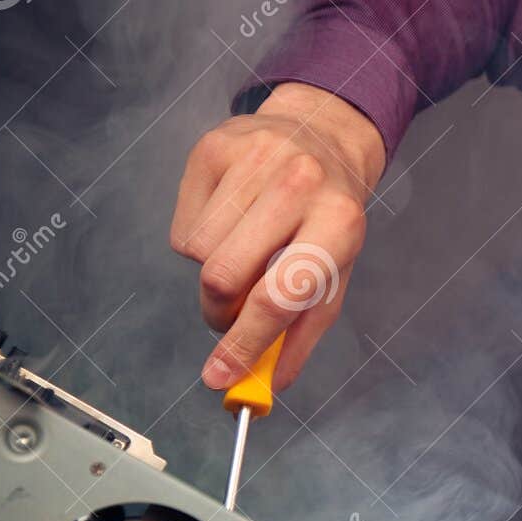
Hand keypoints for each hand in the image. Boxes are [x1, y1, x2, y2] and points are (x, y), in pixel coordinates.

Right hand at [171, 81, 385, 391]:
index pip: (279, 296)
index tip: (218, 379)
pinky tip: (230, 221)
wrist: (322, 135)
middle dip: (219, 311)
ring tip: (242, 253)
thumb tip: (267, 385)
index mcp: (338, 223)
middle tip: (231, 313)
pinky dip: (199, 238)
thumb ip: (302, 333)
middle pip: (223, 276)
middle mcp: (298, 184)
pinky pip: (183, 224)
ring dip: (211, 270)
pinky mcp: (213, 146)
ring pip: (197, 252)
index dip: (245, 344)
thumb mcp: (334, 273)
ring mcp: (254, 158)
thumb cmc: (328, 217)